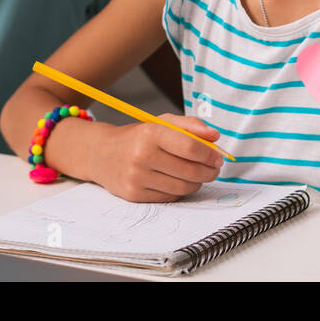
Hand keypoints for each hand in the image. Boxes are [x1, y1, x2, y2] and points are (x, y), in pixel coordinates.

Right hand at [93, 113, 224, 202]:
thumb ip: (190, 125)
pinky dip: (180, 191)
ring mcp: (137, 178)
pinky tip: (179, 181)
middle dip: (209, 172)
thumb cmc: (137, 137)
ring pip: (182, 188)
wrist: (101, 153)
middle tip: (214, 169)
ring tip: (198, 175)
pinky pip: (169, 198)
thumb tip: (215, 136)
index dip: (210, 155)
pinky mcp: (134, 195)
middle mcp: (142, 156)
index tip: (218, 157)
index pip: (190, 147)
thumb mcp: (161, 123)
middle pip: (190, 171)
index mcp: (151, 133)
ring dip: (197, 183)